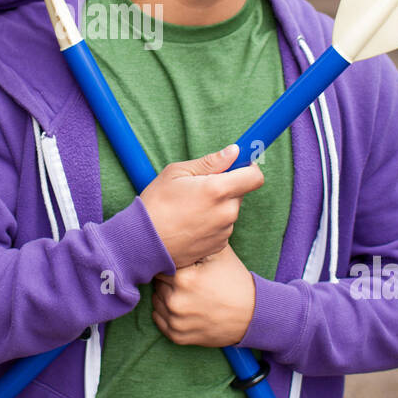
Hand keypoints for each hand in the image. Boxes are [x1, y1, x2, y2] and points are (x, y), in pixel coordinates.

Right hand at [140, 144, 264, 270]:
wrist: (143, 242)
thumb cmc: (156, 204)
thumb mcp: (176, 173)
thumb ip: (210, 162)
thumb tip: (234, 151)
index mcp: (218, 190)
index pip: (255, 177)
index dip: (249, 167)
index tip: (239, 165)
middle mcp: (226, 212)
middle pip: (241, 193)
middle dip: (227, 186)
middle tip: (200, 187)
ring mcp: (224, 231)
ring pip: (230, 210)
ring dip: (218, 206)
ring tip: (190, 208)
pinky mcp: (219, 246)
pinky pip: (223, 227)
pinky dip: (212, 222)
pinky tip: (191, 222)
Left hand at [151, 243, 255, 347]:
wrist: (252, 314)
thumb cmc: (234, 281)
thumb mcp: (220, 253)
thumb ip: (197, 240)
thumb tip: (178, 228)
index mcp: (183, 278)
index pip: (160, 264)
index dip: (169, 262)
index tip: (178, 263)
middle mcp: (176, 301)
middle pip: (157, 283)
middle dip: (167, 279)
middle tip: (185, 279)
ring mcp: (176, 321)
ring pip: (156, 301)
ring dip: (164, 296)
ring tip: (185, 293)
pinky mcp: (178, 336)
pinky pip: (159, 321)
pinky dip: (166, 314)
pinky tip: (181, 306)